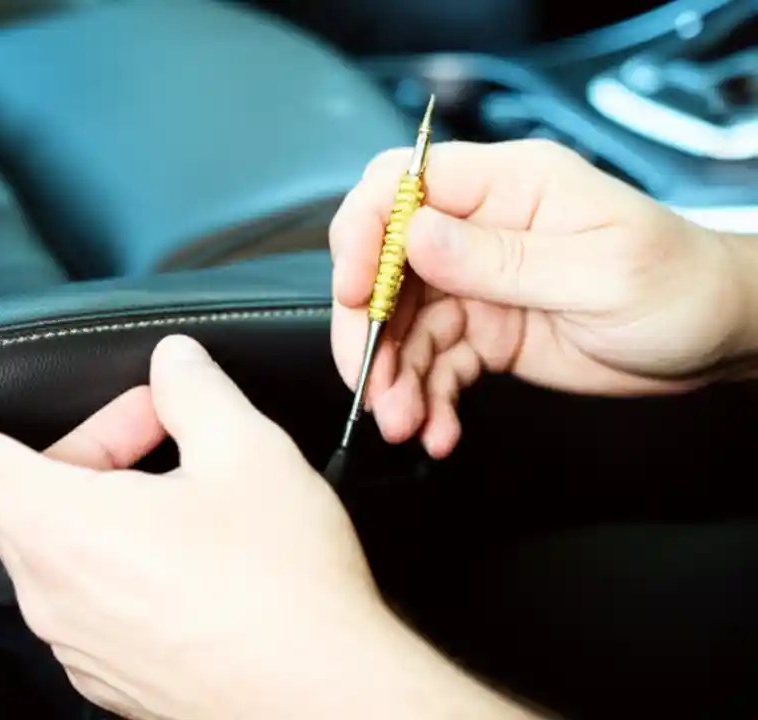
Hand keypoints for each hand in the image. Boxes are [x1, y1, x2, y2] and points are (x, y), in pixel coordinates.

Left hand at [0, 335, 530, 718]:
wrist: (327, 702)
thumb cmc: (284, 590)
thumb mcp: (247, 453)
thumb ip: (195, 390)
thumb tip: (175, 366)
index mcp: (63, 526)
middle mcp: (55, 591)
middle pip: (39, 489)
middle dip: (97, 444)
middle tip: (166, 424)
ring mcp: (81, 641)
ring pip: (73, 543)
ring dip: (119, 502)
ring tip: (199, 492)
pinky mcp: (113, 674)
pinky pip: (101, 594)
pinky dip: (134, 559)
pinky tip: (204, 558)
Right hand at [330, 139, 757, 458]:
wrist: (718, 338)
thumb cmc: (678, 285)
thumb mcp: (599, 270)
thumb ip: (503, 257)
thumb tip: (415, 237)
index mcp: (507, 187)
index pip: (401, 185)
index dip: (364, 231)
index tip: (353, 290)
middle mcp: (480, 230)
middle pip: (384, 265)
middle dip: (367, 327)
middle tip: (368, 382)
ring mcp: (478, 284)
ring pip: (402, 325)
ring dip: (394, 377)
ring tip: (405, 422)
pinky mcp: (484, 333)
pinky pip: (433, 365)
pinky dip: (426, 400)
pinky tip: (437, 430)